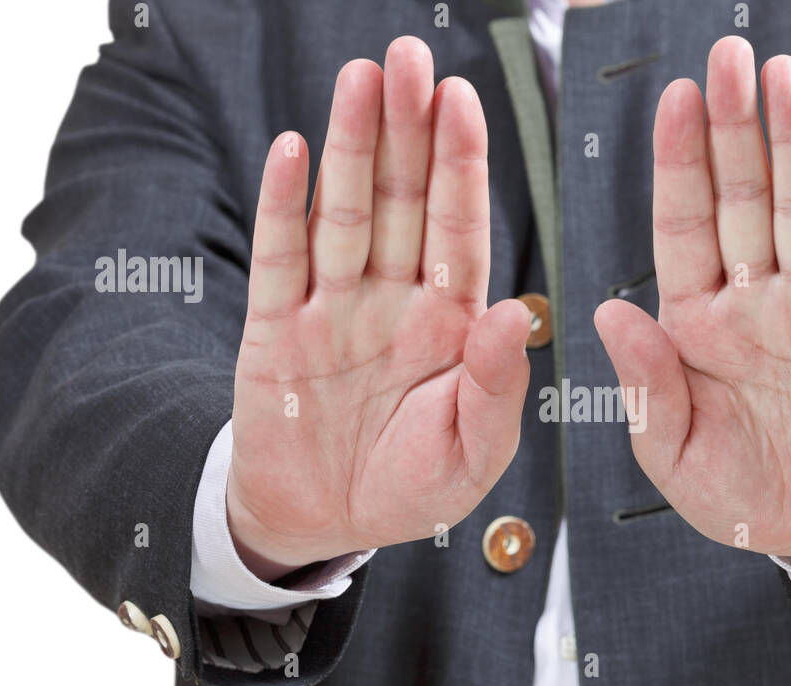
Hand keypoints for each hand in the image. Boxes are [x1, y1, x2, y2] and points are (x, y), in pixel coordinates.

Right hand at [227, 39, 530, 579]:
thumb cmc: (413, 488)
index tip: (463, 101)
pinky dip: (284, 208)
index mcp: (451, 324)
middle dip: (407, 130)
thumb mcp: (473, 455)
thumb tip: (517, 313)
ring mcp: (332, 309)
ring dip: (350, 147)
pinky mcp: (273, 330)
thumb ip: (497, 386)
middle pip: (402, 201)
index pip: (460, 229)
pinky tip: (292, 150)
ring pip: (344, 214)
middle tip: (410, 57)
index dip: (461, 165)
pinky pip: (280, 259)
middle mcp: (393, 301)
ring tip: (361, 80)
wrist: (327, 523)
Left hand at [595, 37, 790, 572]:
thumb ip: (645, 386)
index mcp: (695, 325)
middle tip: (729, 54)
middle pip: (742, 200)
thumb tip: (607, 309)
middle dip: (734, 130)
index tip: (673, 97)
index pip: (684, 228)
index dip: (680, 165)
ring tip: (781, 77)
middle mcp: (753, 303)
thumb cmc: (738, 494)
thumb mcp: (674, 456)